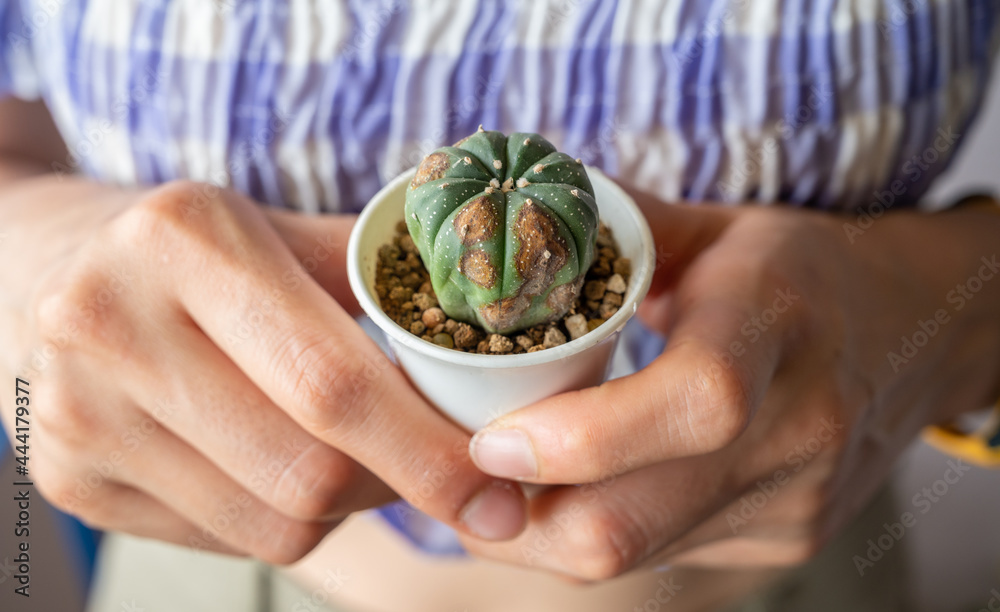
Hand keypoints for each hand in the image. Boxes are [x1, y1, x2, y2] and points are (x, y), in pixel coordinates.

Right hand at [1, 179, 526, 563]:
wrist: (56, 269)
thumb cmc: (196, 248)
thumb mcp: (282, 226)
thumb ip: (380, 274)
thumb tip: (496, 336)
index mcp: (183, 240)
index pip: (331, 381)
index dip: (429, 450)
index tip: (497, 490)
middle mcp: (111, 324)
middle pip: (305, 471)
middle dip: (401, 487)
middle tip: (448, 476)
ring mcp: (78, 412)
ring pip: (273, 525)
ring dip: (346, 506)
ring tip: (358, 455)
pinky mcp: (71, 479)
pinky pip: (227, 541)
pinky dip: (283, 518)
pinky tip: (281, 463)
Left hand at [459, 189, 999, 578]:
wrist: (912, 335)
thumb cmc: (798, 271)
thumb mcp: (713, 227)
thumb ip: (615, 226)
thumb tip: (508, 218)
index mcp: (778, 322)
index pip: (696, 403)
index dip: (579, 437)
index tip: (491, 438)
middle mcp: (798, 429)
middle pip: (632, 521)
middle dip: (517, 512)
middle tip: (460, 464)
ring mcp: (794, 501)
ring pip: (630, 554)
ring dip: (541, 529)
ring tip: (498, 476)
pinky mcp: (781, 540)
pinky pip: (658, 557)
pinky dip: (595, 529)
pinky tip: (574, 487)